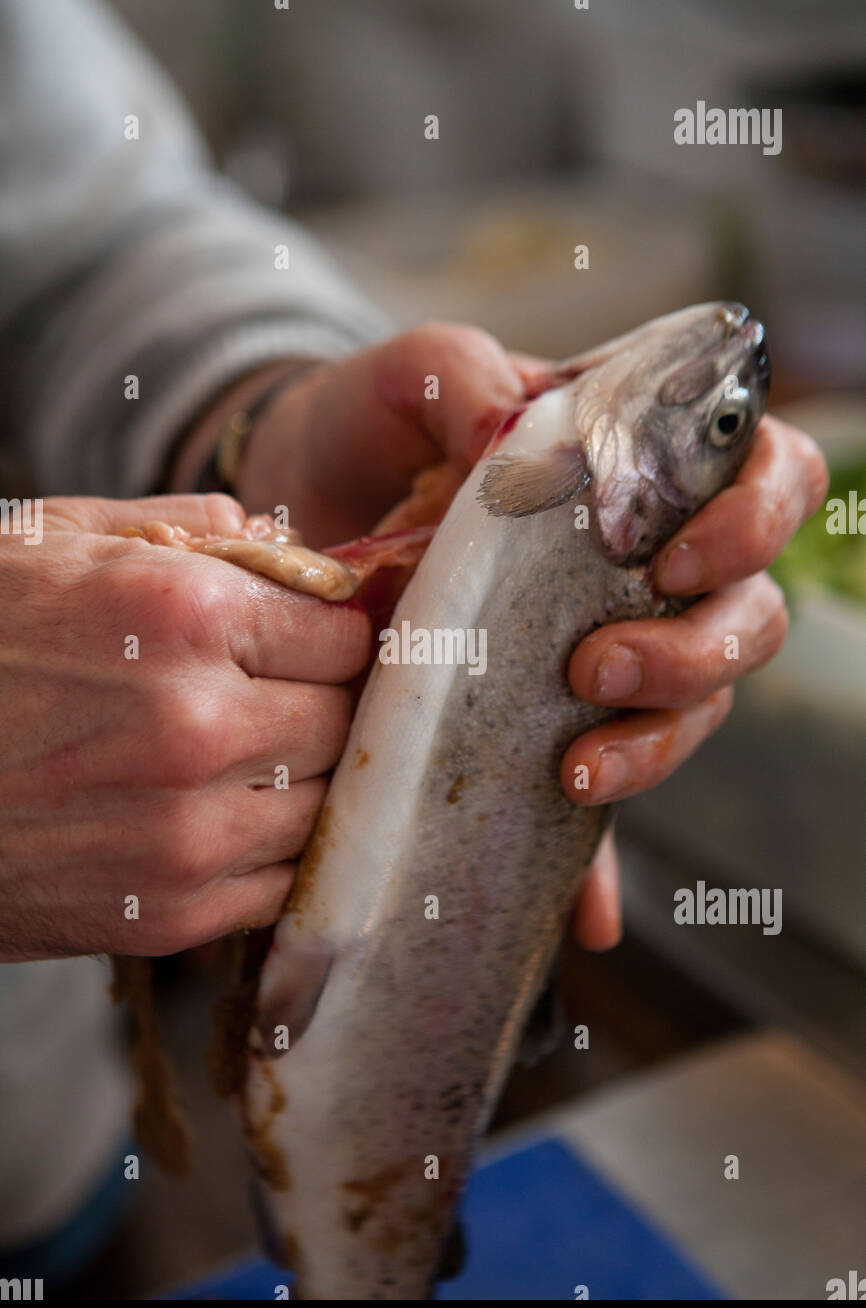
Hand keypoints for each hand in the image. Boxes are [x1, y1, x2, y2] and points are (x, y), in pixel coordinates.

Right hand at [0, 494, 368, 960]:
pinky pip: (284, 883)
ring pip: (325, 806)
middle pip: (344, 721)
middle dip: (317, 705)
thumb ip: (194, 529)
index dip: (330, 636)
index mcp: (184, 612)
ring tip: (235, 759)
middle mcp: (199, 723)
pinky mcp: (170, 915)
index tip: (308, 643)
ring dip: (296, 782)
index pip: (345, 635)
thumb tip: (298, 550)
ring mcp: (187, 832)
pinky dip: (266, 852)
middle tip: (272, 697)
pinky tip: (212, 817)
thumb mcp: (57, 542)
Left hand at [173, 327, 827, 955]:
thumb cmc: (367, 426)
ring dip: (657, 745)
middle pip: (749, 614)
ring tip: (573, 767)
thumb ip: (462, 376)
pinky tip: (591, 916)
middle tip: (595, 666)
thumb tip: (511, 437)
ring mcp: (601, 645)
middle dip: (699, 654)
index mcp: (639, 463)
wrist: (295, 503)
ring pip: (696, 709)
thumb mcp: (406, 377)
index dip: (753, 519)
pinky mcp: (544, 720)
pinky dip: (603, 863)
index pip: (764, 474)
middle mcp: (642, 564)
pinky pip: (600, 798)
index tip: (668, 560)